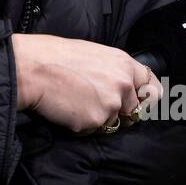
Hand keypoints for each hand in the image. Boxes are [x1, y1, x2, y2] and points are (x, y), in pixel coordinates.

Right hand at [11, 33, 163, 135]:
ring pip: (113, 123)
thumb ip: (112, 71)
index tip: (140, 105)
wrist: (31, 68)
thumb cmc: (54, 57)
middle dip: (119, 113)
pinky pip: (94, 130)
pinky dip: (82, 126)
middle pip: (134, 111)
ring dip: (98, 120)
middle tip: (96, 106)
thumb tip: (120, 86)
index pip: (153, 88)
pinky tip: (67, 110)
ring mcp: (112, 103)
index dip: (147, 99)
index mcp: (124, 63)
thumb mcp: (93, 54)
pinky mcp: (97, 120)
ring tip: (75, 103)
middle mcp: (124, 83)